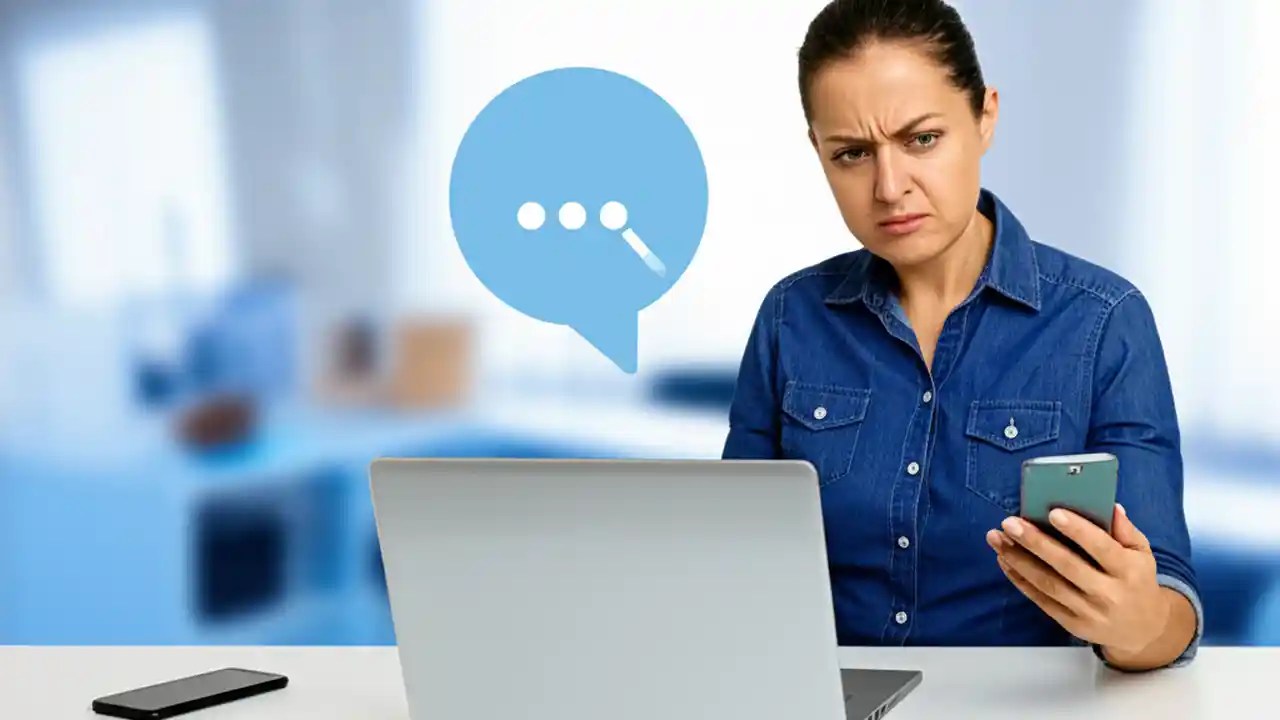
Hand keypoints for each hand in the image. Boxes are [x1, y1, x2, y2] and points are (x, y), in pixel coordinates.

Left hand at [986, 504, 1168, 654]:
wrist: (1143, 629)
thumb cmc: (1136, 580)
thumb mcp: (1142, 553)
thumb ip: (1126, 529)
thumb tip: (1109, 505)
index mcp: (1129, 571)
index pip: (1101, 548)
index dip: (1077, 530)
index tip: (1052, 512)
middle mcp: (1108, 594)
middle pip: (1067, 566)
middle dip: (1035, 542)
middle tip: (1010, 523)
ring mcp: (1088, 612)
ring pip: (1048, 583)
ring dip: (1018, 559)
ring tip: (997, 538)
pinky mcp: (1072, 624)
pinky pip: (1041, 600)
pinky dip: (1019, 579)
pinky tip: (1004, 560)